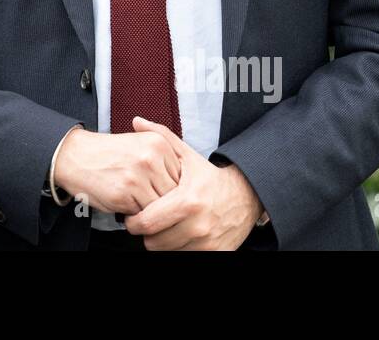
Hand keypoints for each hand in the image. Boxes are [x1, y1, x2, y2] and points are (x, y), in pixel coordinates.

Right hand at [53, 121, 181, 217]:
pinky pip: (142, 214)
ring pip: (160, 206)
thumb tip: (186, 187)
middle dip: (164, 201)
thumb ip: (164, 160)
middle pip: (174, 193)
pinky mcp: (124, 194)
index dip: (174, 188)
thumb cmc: (110, 154)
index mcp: (158, 143)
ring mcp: (137, 177)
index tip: (161, 189)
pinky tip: (125, 202)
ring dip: (151, 209)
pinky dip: (135, 213)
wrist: (75, 156)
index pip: (182, 176)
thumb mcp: (140, 144)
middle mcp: (150, 158)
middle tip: (150, 199)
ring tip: (137, 200)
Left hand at [123, 117, 263, 249]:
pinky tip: (177, 234)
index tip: (132, 215)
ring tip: (162, 227)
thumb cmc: (210, 178)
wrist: (246, 196)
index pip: (148, 222)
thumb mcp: (187, 156)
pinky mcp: (215, 253)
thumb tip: (137, 121)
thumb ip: (161, 137)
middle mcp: (198, 224)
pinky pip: (183, 256)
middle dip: (145, 232)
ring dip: (160, 241)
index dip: (134, 221)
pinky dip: (176, 248)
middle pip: (153, 242)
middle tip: (145, 222)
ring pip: (166, 251)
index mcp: (188, 200)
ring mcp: (207, 242)